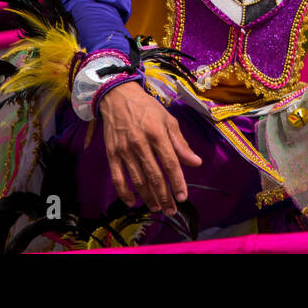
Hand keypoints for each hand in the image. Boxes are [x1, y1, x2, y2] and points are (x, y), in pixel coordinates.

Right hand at [97, 82, 201, 213]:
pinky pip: (118, 178)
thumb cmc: (147, 108)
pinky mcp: (112, 154)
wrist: (118, 97)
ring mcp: (124, 150)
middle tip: (172, 210)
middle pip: (154, 176)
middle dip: (165, 196)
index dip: (177, 182)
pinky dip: (124, 193)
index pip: (170, 163)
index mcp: (157, 133)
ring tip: (157, 208)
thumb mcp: (168, 120)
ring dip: (148, 197)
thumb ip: (181, 143)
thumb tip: (196, 162)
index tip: (183, 197)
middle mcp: (140, 143)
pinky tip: (132, 202)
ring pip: (138, 180)